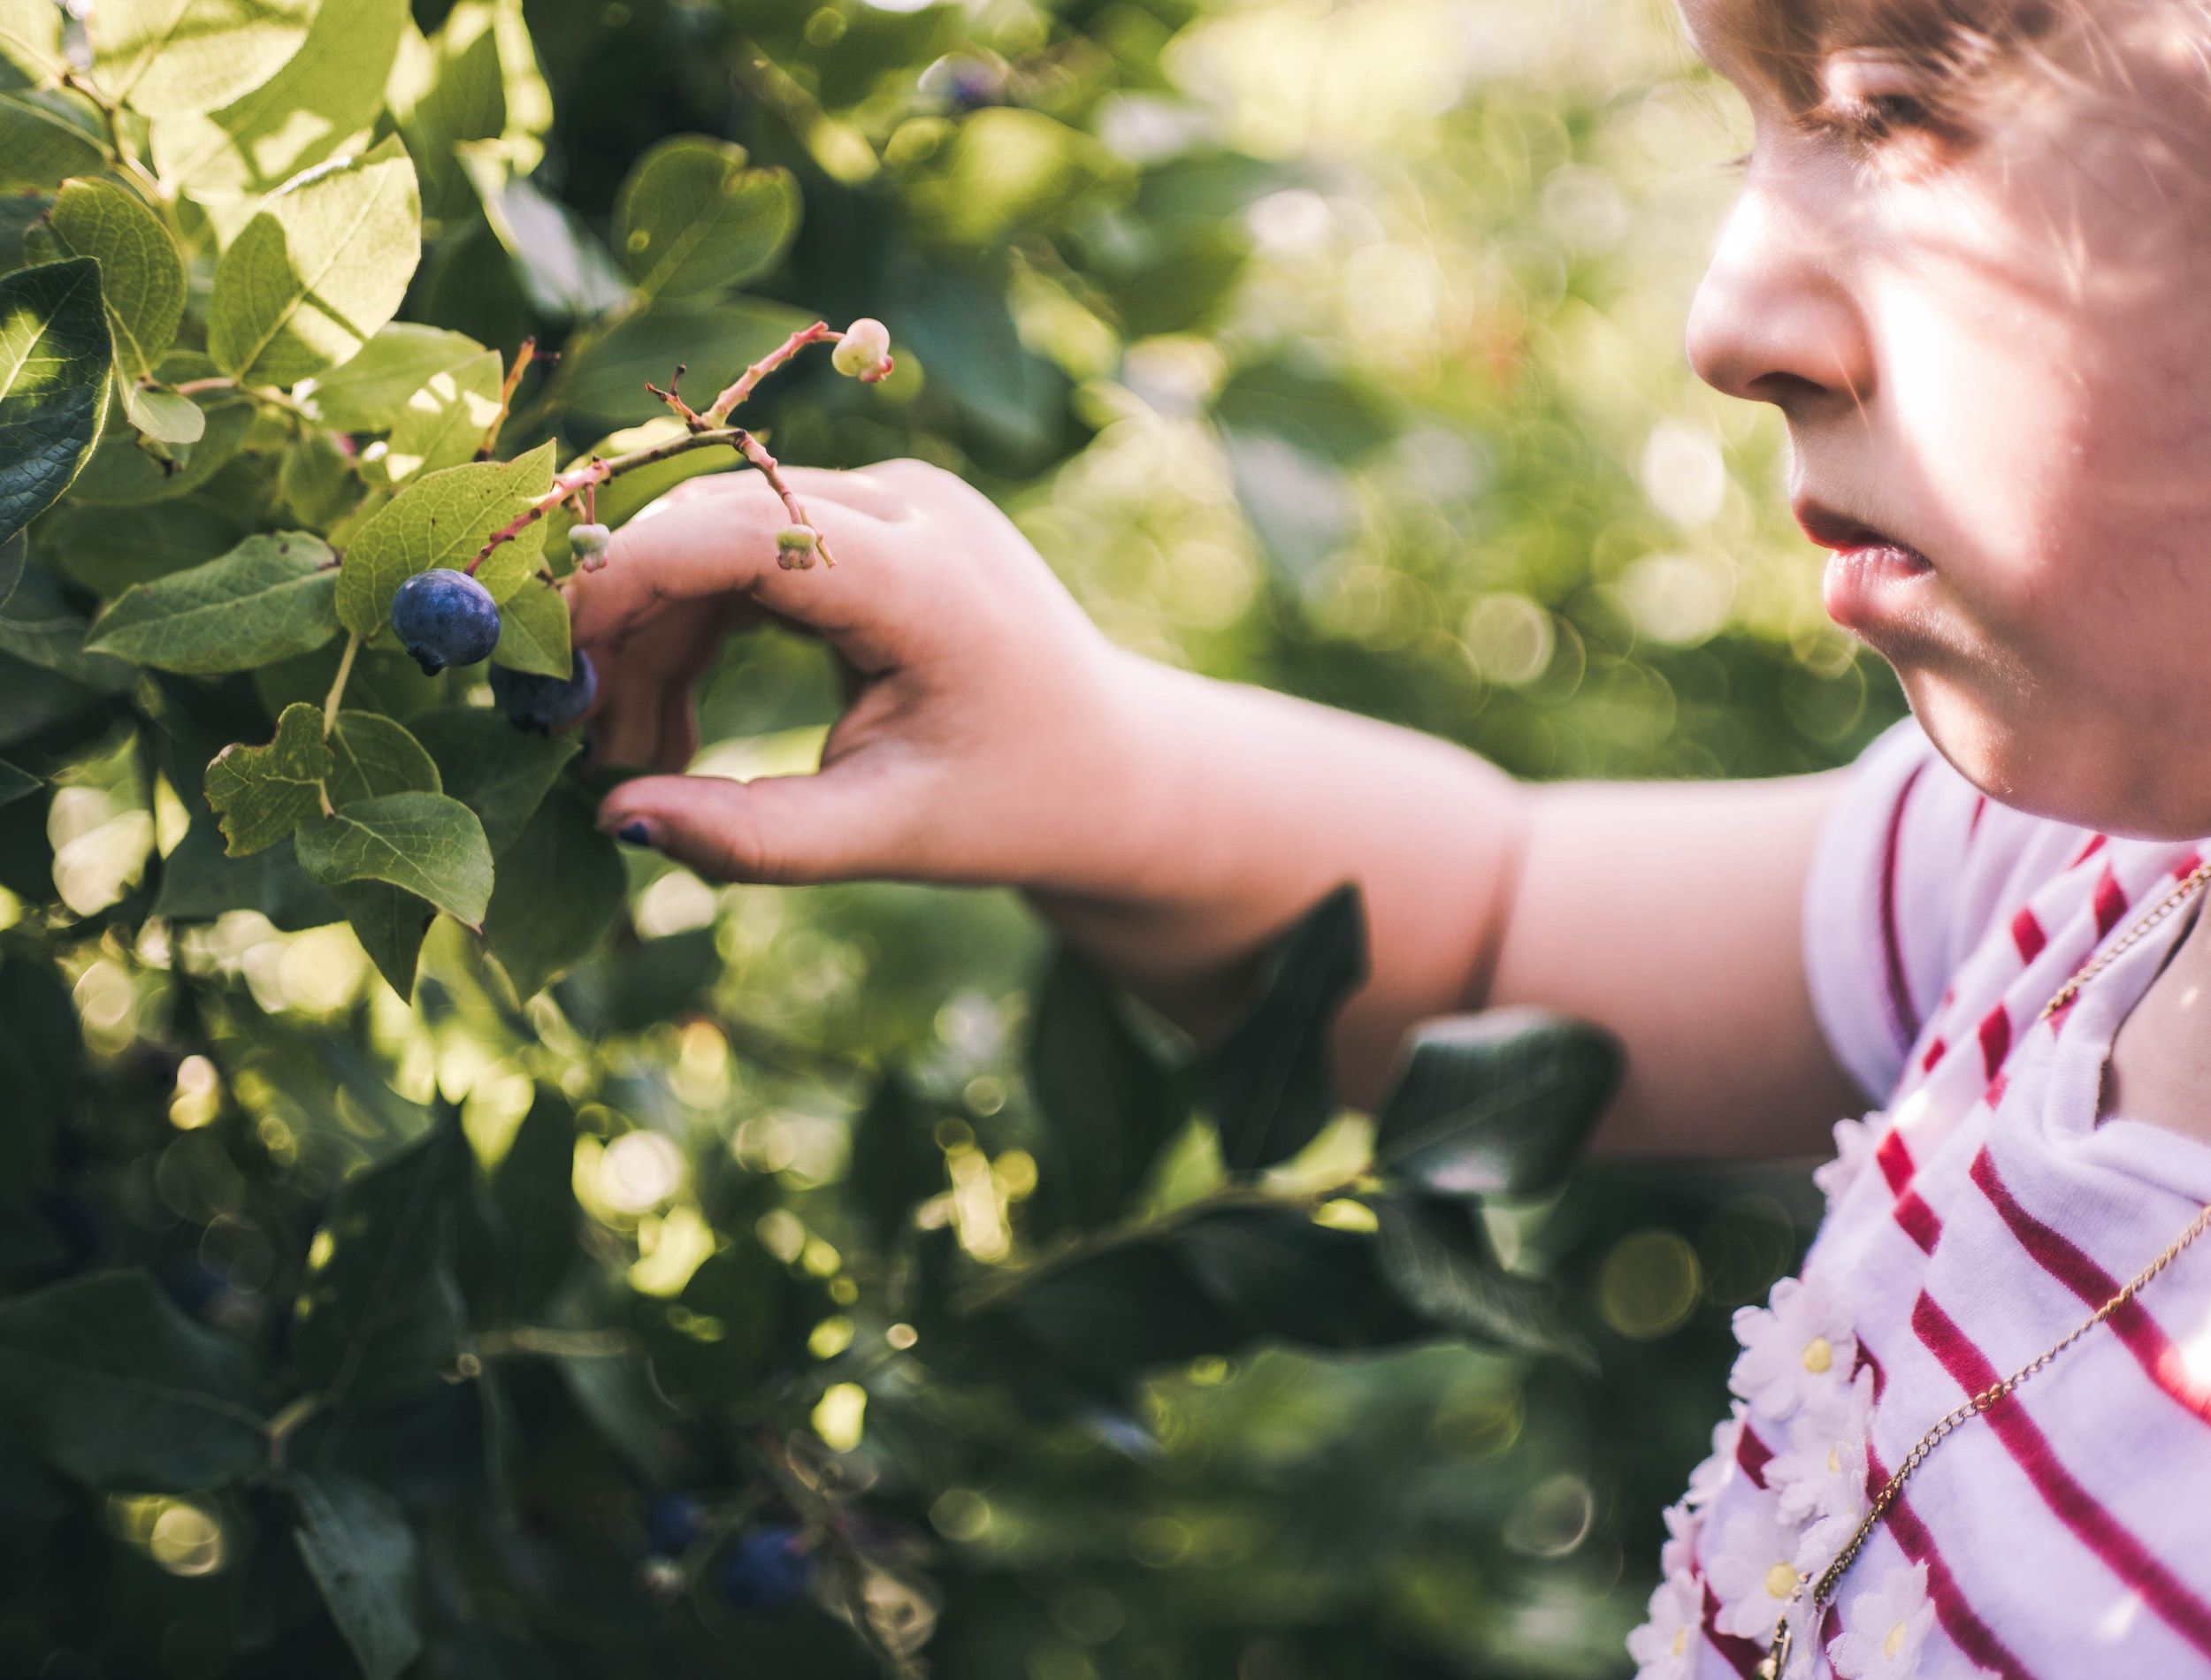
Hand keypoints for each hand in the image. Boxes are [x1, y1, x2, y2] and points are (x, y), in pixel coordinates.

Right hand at [567, 458, 1172, 894]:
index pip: (738, 530)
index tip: (554, 679)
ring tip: (638, 760)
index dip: (624, 584)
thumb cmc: (1018, 807)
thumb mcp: (888, 836)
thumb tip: (613, 819)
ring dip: (657, 638)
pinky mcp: (879, 521)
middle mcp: (912, 509)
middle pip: (713, 525)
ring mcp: (898, 502)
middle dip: (626, 627)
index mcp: (928, 581)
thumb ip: (754, 838)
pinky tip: (677, 724)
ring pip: (719, 536)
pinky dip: (700, 627)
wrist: (1120, 770)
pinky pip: (752, 548)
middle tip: (580, 747)